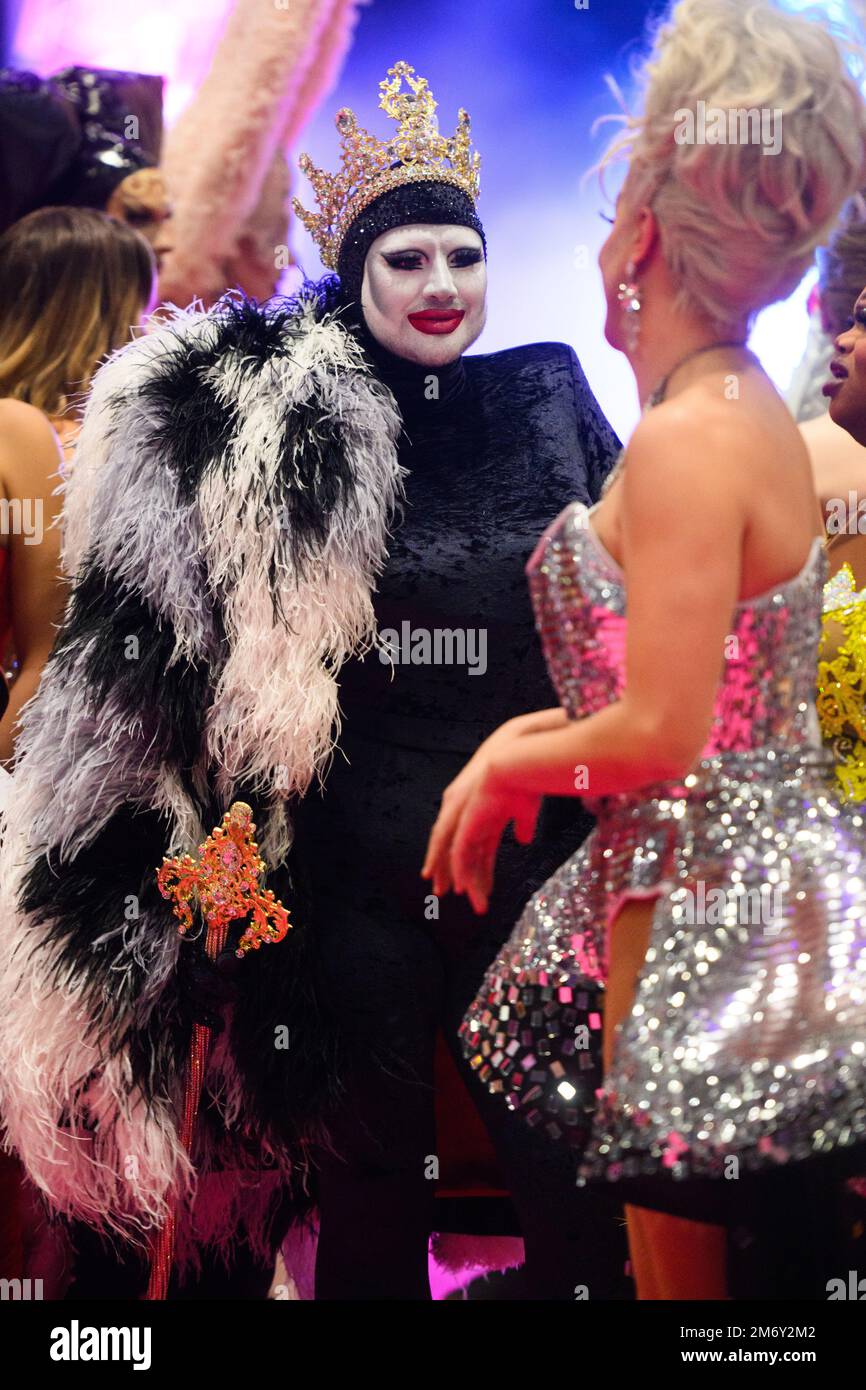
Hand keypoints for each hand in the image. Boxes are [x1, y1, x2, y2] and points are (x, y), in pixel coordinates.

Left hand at [422, 746, 540, 914]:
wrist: (519, 764)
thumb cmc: (526, 781)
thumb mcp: (525, 811)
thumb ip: (522, 826)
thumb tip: (524, 840)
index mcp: (484, 815)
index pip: (478, 848)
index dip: (480, 869)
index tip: (483, 887)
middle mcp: (469, 818)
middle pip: (461, 853)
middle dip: (459, 875)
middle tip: (456, 895)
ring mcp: (465, 820)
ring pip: (458, 857)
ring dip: (463, 880)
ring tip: (467, 900)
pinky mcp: (466, 823)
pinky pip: (459, 854)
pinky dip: (461, 872)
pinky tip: (465, 889)